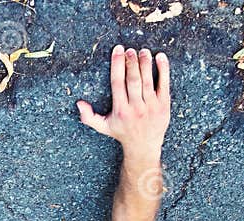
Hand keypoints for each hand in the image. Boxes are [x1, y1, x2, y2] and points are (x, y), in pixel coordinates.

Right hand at [76, 45, 170, 162]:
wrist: (144, 147)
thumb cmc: (123, 134)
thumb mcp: (103, 127)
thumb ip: (89, 117)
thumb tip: (79, 103)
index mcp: (121, 110)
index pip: (118, 82)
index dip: (117, 64)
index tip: (118, 50)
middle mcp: (136, 108)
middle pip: (133, 79)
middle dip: (131, 62)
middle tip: (130, 50)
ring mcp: (151, 107)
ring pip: (148, 80)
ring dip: (145, 63)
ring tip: (143, 51)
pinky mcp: (164, 106)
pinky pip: (164, 84)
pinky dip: (163, 70)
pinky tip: (160, 57)